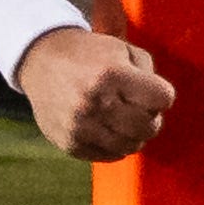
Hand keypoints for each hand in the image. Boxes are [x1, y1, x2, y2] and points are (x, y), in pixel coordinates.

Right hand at [18, 28, 175, 159]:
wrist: (40, 60)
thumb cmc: (90, 54)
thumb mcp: (122, 49)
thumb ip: (148, 74)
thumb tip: (159, 107)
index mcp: (111, 73)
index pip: (163, 98)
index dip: (161, 93)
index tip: (149, 89)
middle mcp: (95, 102)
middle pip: (149, 126)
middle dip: (151, 117)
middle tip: (139, 108)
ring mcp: (80, 126)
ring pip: (131, 145)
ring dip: (133, 134)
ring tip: (123, 119)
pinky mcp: (69, 143)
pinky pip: (109, 156)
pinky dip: (114, 145)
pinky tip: (107, 129)